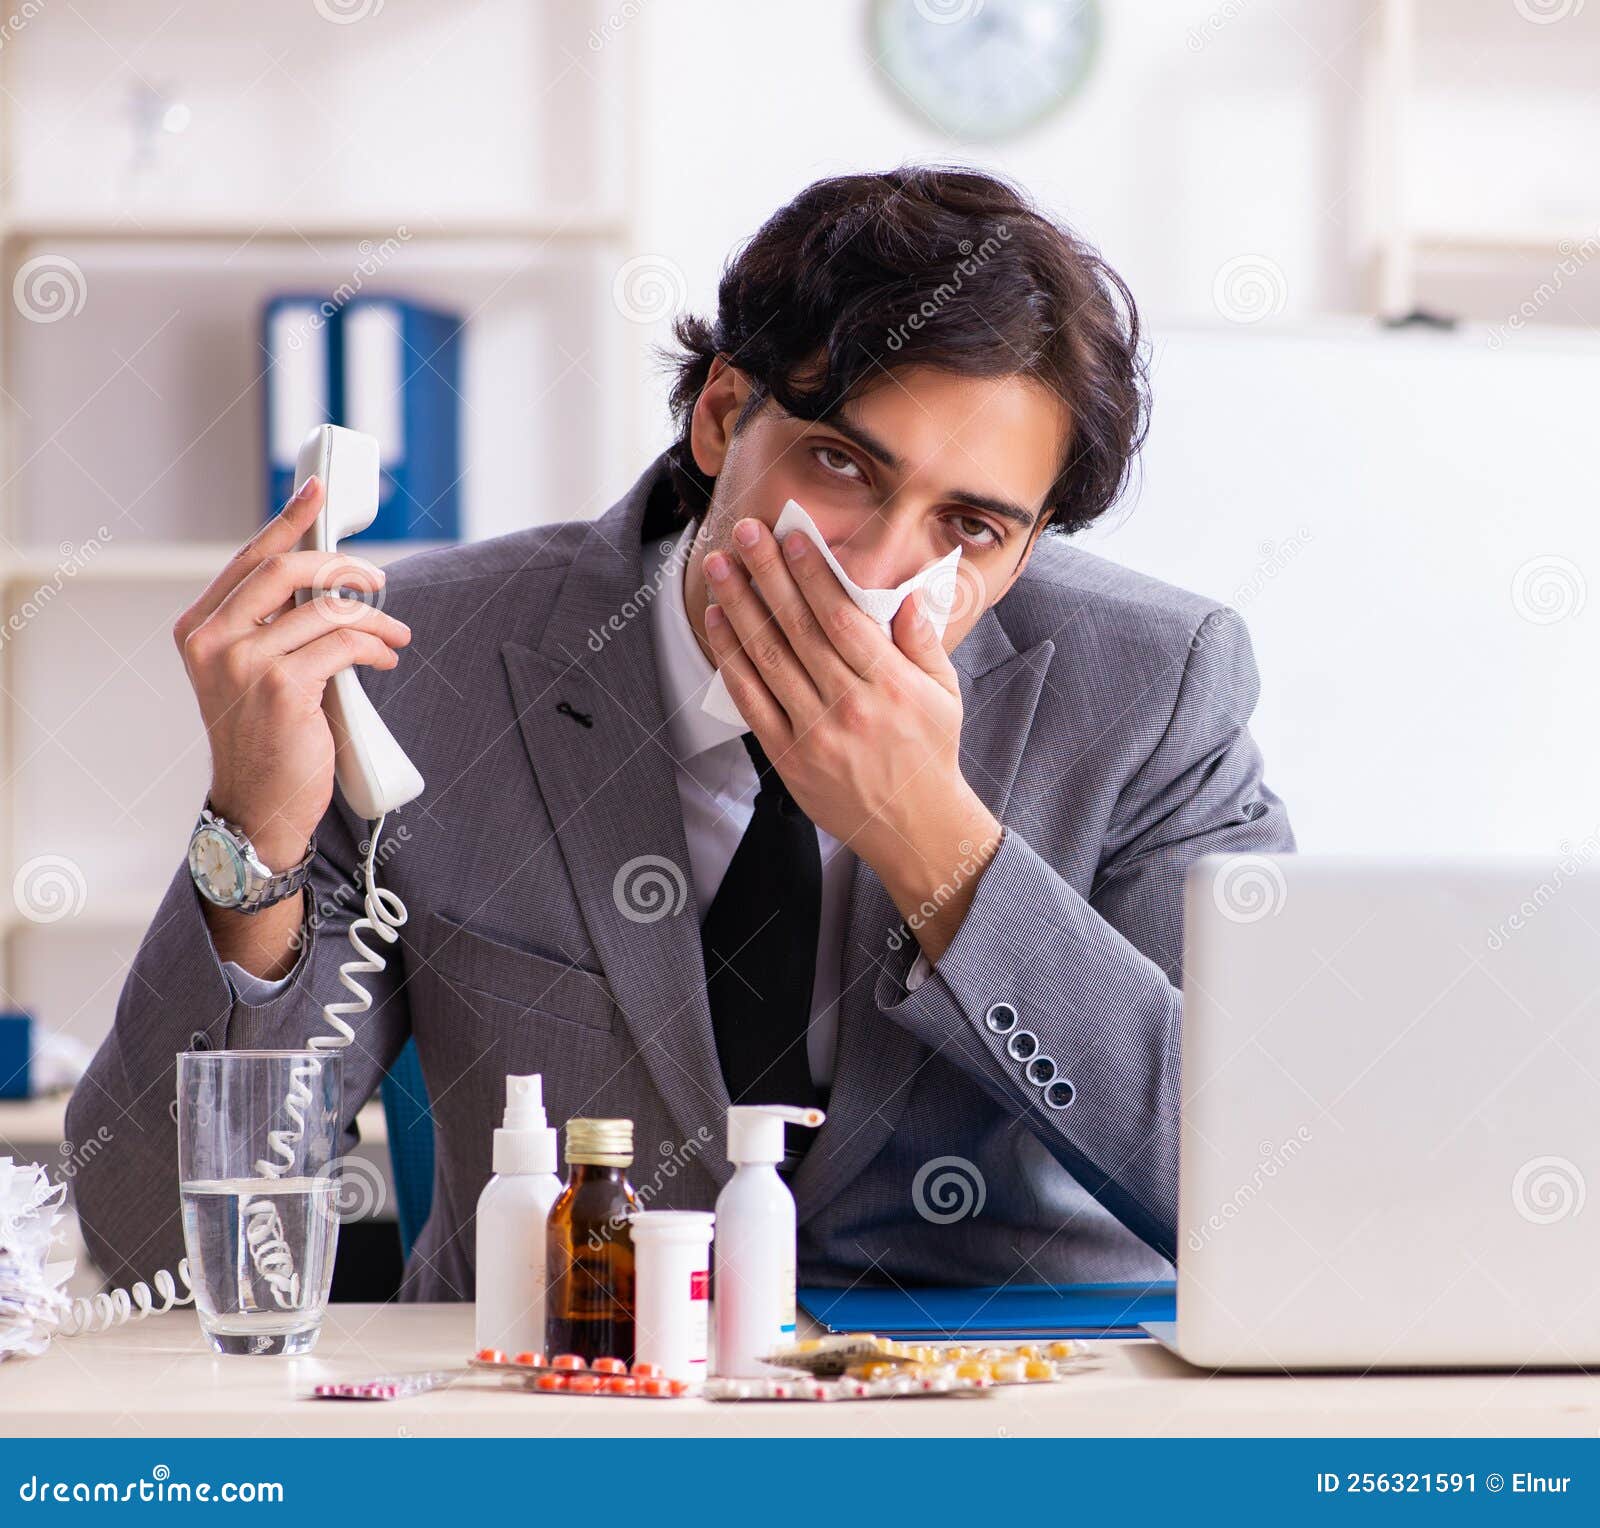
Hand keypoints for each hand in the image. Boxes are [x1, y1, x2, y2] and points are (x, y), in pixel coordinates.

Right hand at [172, 476, 411, 868]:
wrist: (259, 806)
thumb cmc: (264, 738)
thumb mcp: (253, 672)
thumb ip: (274, 625)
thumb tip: (326, 577)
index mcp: (200, 629)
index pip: (250, 558)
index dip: (290, 520)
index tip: (318, 490)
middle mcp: (213, 641)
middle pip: (288, 570)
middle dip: (345, 567)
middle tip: (378, 581)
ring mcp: (244, 665)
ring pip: (327, 610)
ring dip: (374, 620)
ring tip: (394, 637)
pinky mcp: (283, 690)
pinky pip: (344, 645)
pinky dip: (375, 648)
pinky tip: (385, 660)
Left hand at [702, 518, 1000, 960]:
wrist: (913, 828)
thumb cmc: (929, 754)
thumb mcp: (944, 694)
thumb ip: (922, 642)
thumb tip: (905, 596)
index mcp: (889, 686)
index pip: (843, 619)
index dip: (814, 574)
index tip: (793, 537)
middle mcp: (848, 707)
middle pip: (799, 629)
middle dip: (769, 575)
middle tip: (746, 533)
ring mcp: (813, 734)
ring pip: (768, 659)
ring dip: (740, 607)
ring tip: (722, 566)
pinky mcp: (787, 756)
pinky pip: (751, 700)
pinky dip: (731, 658)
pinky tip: (718, 622)